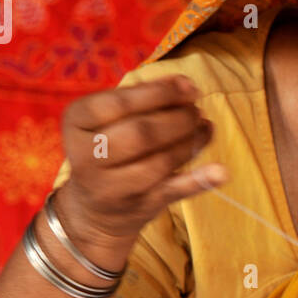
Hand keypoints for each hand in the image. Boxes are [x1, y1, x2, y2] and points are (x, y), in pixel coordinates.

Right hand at [56, 75, 229, 256]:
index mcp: (76, 123)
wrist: (92, 210)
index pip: (119, 103)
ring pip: (161, 161)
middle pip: (141, 133)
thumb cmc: (105, 149)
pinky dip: (200, 180)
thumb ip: (140, 101)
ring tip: (204, 127)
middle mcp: (86, 157)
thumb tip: (186, 86)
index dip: (160, 92)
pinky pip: (174, 191)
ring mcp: (112, 187)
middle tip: (196, 110)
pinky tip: (221, 170)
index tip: (188, 86)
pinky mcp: (138, 207)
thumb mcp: (105, 120)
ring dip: (192, 140)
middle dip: (178, 118)